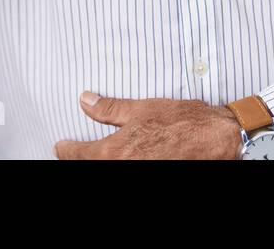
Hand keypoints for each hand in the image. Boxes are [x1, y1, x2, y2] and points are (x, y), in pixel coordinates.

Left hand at [53, 91, 242, 158]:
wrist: (213, 139)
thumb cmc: (179, 120)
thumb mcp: (141, 108)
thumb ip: (108, 108)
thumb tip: (85, 99)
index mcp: (114, 152)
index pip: (79, 155)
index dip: (66, 149)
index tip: (59, 146)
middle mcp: (123, 168)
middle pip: (92, 166)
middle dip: (82, 159)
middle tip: (74, 151)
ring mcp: (138, 173)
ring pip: (109, 170)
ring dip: (100, 161)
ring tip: (96, 154)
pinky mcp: (152, 174)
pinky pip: (128, 170)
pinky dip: (119, 164)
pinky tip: (123, 157)